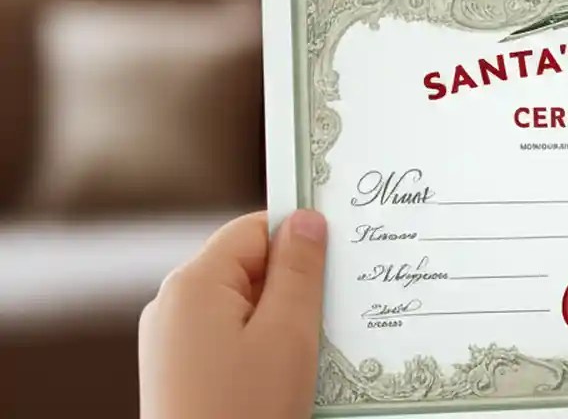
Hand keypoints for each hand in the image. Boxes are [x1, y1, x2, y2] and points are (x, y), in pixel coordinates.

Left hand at [139, 210, 327, 418]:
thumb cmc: (245, 415)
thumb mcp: (288, 335)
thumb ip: (299, 270)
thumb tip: (306, 219)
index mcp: (193, 283)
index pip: (255, 229)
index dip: (299, 237)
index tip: (342, 255)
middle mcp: (172, 306)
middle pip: (249, 267)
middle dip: (296, 285)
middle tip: (341, 310)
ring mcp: (172, 344)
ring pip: (244, 307)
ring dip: (285, 321)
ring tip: (317, 352)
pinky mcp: (180, 375)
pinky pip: (230, 340)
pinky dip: (264, 348)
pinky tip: (292, 376)